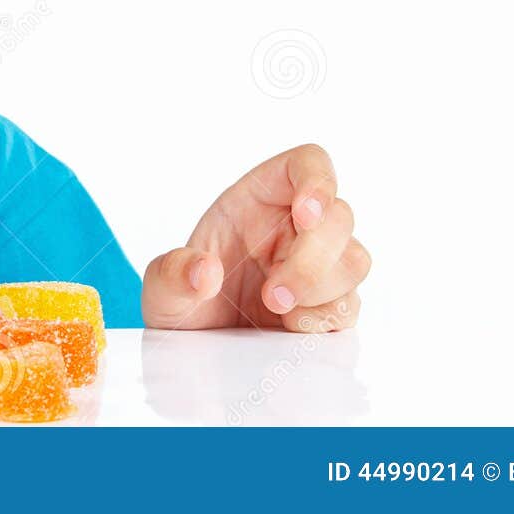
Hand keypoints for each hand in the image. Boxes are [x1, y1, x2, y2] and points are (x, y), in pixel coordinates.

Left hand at [141, 143, 369, 331]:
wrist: (193, 350)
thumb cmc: (181, 302)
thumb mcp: (160, 288)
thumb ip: (172, 274)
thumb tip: (204, 272)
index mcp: (257, 200)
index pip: (306, 164)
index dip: (317, 181)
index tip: (305, 213)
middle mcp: (293, 227)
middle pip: (339, 217)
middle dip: (313, 258)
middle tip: (275, 295)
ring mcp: (316, 266)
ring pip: (354, 261)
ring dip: (321, 290)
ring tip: (277, 311)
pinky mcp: (326, 305)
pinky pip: (350, 305)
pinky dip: (326, 319)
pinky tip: (291, 328)